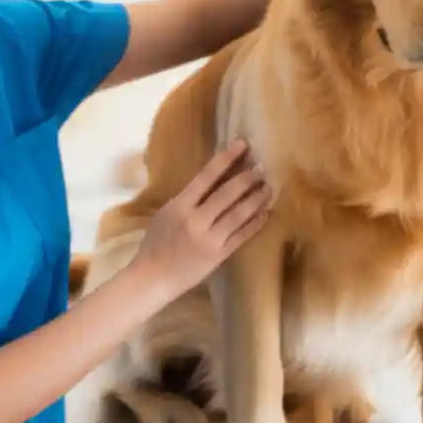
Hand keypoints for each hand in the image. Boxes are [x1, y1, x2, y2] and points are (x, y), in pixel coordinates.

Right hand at [130, 139, 271, 299]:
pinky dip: (255, 223)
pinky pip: (242, 236)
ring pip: (239, 214)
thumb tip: (213, 181)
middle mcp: (197, 220)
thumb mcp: (166, 214)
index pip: (206, 176)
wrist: (153, 277)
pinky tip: (266, 214)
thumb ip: (188, 199)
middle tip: (261, 167)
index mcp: (180, 206)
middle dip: (247, 178)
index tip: (242, 145)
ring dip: (256, 199)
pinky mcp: (220, 256)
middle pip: (227, 194)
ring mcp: (210, 239)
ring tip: (269, 187)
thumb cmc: (155, 243)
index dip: (226, 159)